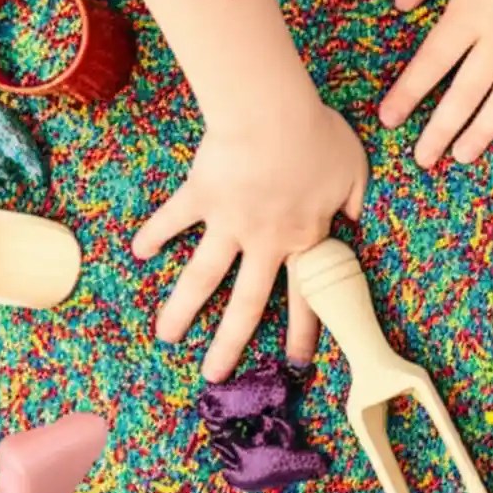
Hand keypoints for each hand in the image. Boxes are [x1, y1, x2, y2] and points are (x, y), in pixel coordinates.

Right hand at [133, 103, 368, 381]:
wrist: (273, 116)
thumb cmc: (318, 139)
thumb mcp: (354, 170)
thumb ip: (354, 199)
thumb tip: (354, 220)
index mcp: (303, 239)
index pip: (306, 297)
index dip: (303, 332)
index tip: (295, 362)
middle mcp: (263, 242)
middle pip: (245, 305)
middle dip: (229, 344)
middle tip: (215, 376)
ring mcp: (228, 223)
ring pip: (201, 278)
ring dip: (180, 310)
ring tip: (165, 336)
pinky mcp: (199, 197)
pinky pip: (173, 219)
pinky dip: (153, 233)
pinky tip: (137, 251)